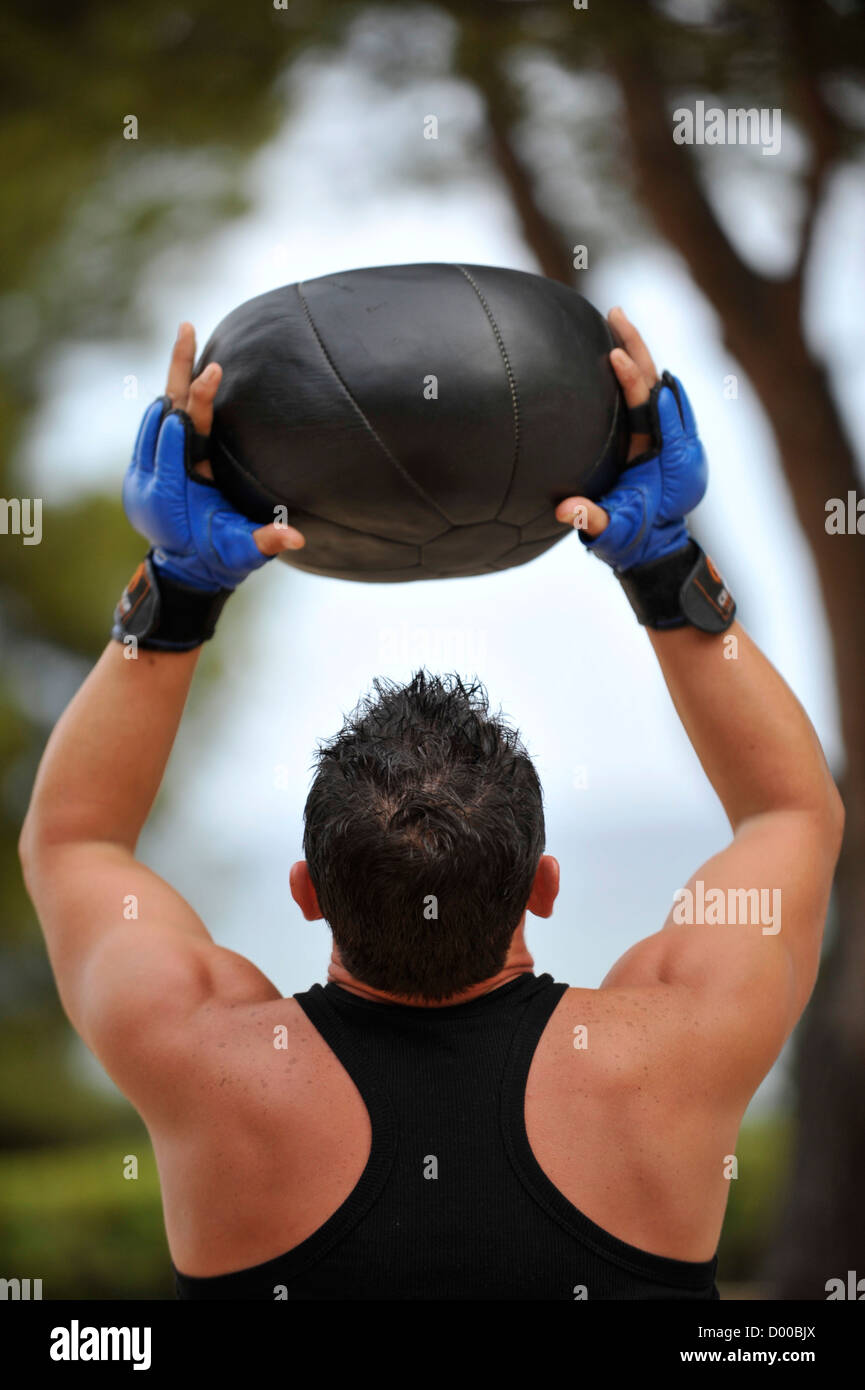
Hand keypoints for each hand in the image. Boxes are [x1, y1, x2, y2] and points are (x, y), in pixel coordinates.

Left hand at [122, 323, 304, 591]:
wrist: (187, 570)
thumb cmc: (221, 557)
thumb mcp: (243, 553)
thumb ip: (266, 543)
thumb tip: (296, 538)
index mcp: (172, 495)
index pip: (177, 441)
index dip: (193, 407)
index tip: (211, 373)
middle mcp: (151, 478)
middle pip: (162, 414)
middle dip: (176, 372)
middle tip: (187, 330)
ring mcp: (146, 469)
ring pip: (157, 414)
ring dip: (173, 377)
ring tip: (187, 338)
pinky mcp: (150, 463)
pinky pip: (157, 422)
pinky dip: (170, 395)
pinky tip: (184, 369)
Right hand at [555, 308, 706, 570]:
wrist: (650, 546)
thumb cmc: (630, 539)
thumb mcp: (612, 533)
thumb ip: (594, 520)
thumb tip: (567, 510)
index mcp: (668, 459)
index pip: (653, 408)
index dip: (636, 383)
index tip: (615, 357)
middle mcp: (670, 440)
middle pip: (657, 382)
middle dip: (638, 348)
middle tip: (616, 314)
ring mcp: (660, 435)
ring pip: (651, 382)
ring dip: (634, 350)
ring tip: (614, 318)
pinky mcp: (647, 434)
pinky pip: (642, 394)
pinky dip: (632, 369)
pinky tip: (613, 346)